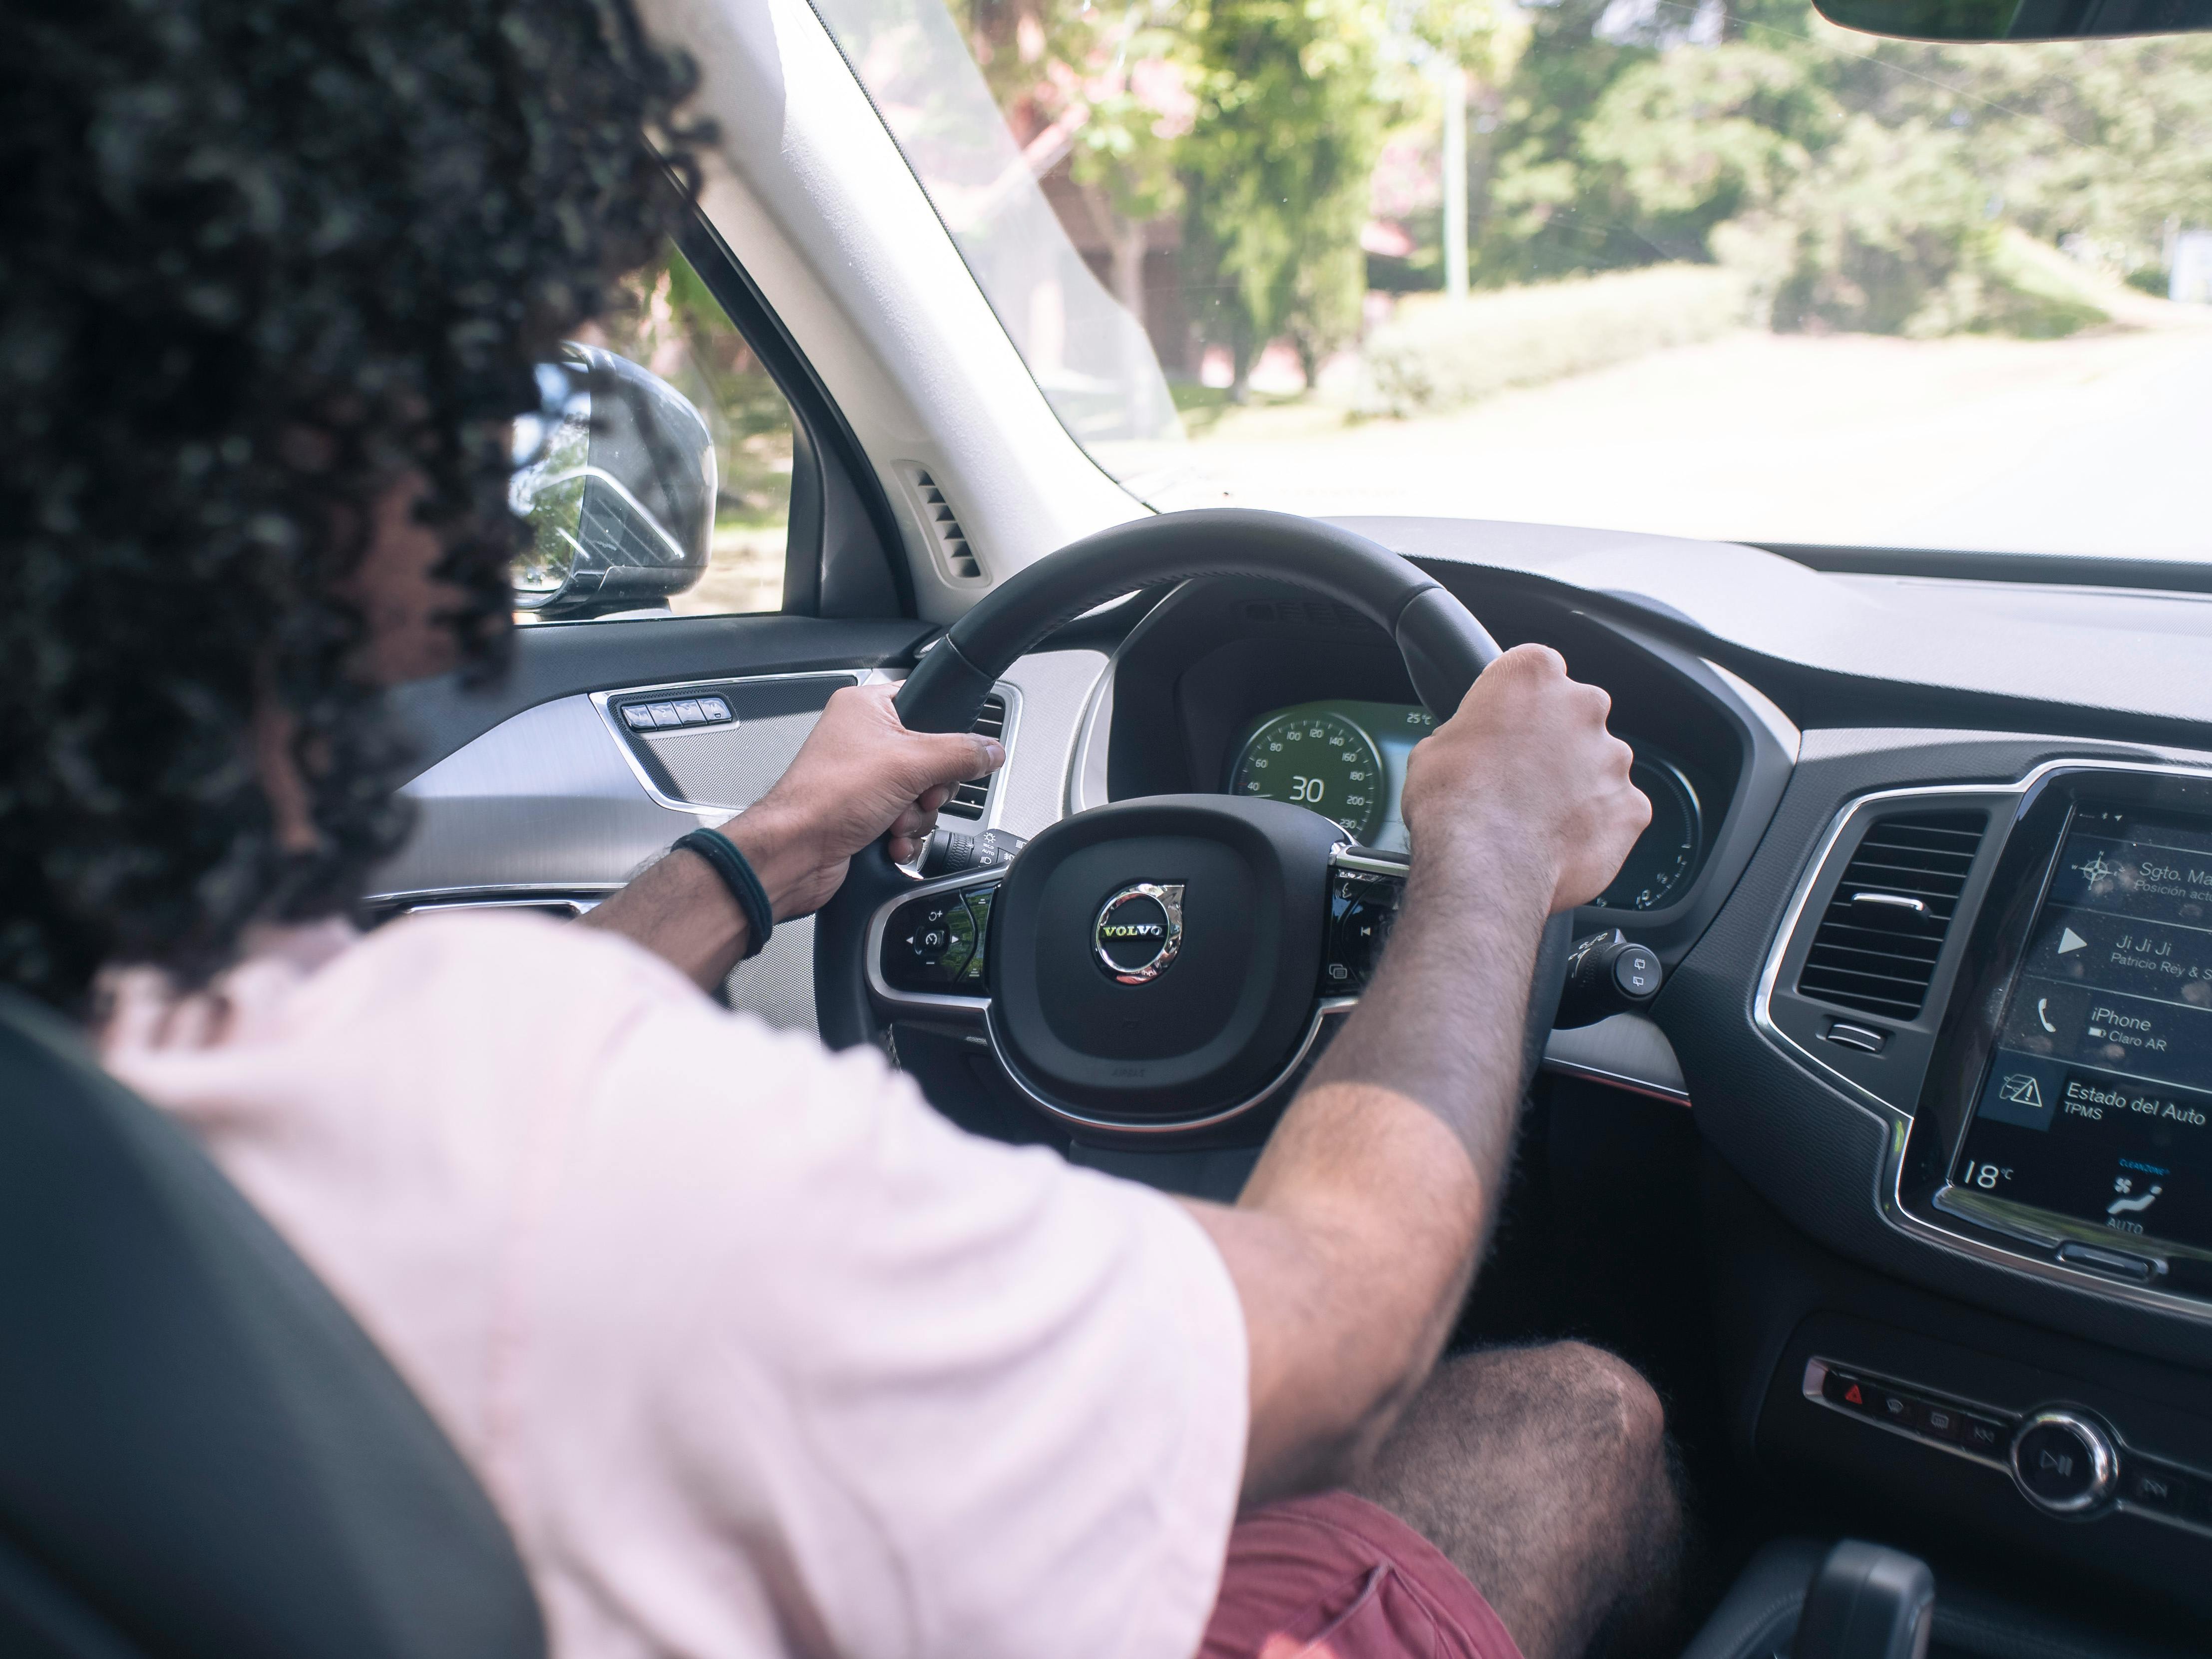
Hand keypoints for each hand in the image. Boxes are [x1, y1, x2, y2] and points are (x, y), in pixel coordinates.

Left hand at [724, 683, 1003, 919]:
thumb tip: (991, 750)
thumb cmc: (825, 798)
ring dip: (915, 818)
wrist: (794, 854)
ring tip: (891, 821)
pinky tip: (888, 842)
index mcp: (866, 709)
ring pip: (921, 797)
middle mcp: (862, 741)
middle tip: (912, 793)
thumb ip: (960, 753)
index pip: (926, 704)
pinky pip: (905, 824)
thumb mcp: (909, 763)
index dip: (944, 733)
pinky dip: (902, 837)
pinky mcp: (863, 816)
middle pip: (932, 759)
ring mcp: (862, 781)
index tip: (951, 754)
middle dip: (928, 789)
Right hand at [1400, 644, 1648, 913]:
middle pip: (1575, 714)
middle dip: (1554, 742)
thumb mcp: (1434, 747)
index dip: (1518, 702)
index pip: (1535, 670)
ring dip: (1576, 784)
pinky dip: (1597, 825)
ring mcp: (1614, 757)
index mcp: (1533, 675)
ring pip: (1600, 764)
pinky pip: (1618, 811)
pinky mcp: (1631, 806)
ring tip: (1539, 817)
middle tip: (1521, 775)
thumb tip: (1471, 749)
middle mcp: (1582, 706)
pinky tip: (1563, 842)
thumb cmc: (1453, 801)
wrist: (1482, 863)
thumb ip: (1470, 733)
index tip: (1506, 724)